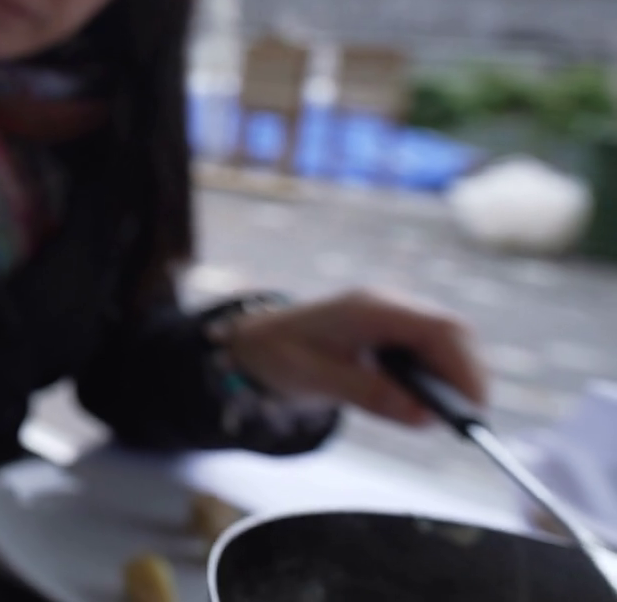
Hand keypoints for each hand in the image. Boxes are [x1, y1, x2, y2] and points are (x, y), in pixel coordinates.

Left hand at [226, 289, 486, 426]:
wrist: (258, 341)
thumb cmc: (280, 355)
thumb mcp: (316, 379)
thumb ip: (369, 394)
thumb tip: (425, 417)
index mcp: (370, 309)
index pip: (439, 328)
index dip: (465, 368)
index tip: (474, 411)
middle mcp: (389, 306)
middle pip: (453, 334)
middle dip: (466, 377)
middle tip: (466, 424)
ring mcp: (394, 317)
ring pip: (448, 343)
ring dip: (454, 378)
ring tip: (445, 418)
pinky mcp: (395, 333)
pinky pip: (432, 352)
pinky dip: (438, 378)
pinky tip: (424, 403)